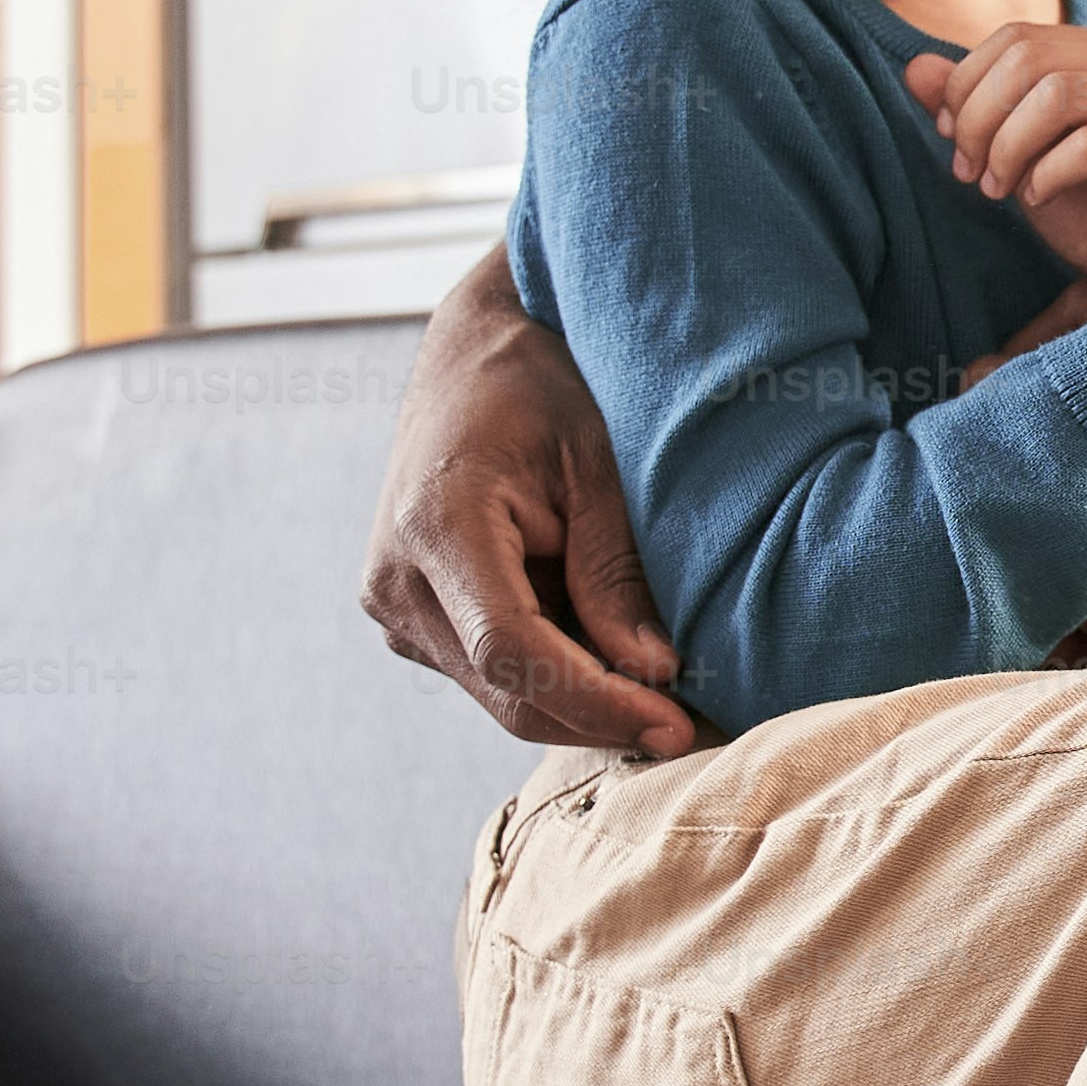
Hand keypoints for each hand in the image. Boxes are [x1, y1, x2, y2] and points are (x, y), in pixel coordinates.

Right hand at [360, 245, 702, 756]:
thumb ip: (615, 571)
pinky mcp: (411, 618)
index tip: (673, 723)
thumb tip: (654, 673)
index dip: (596, 699)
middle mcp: (396, 579)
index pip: (514, 649)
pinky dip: (556, 675)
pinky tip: (614, 660)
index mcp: (437, 526)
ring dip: (582, 702)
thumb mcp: (596, 463)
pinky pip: (490, 671)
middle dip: (600, 717)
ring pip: (499, 692)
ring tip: (666, 694)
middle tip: (692, 728)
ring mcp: (394, 605)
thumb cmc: (540, 388)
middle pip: (505, 688)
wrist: (471, 357)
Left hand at [907, 24, 1086, 297]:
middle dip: (981, 119)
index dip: (967, 84)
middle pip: (1031, 60)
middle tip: (968, 172)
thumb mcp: (1018, 152)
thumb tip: (913, 67)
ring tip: (998, 189)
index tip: (949, 137)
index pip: (1018, 38)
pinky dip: (1046, 175)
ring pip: (1058, 96)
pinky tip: (1039, 199)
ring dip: (1008, 148)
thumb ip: (973, 107)